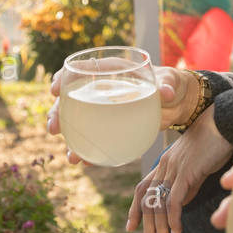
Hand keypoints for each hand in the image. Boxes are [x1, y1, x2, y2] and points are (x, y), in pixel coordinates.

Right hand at [47, 64, 195, 162]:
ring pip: (79, 123)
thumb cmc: (171, 83)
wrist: (178, 103)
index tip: (55, 89)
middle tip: (54, 129)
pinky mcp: (112, 127)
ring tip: (71, 156)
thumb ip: (167, 85)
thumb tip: (166, 93)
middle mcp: (102, 89)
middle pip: (71, 99)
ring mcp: (105, 110)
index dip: (63, 77)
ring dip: (70, 139)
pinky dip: (89, 151)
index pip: (80, 70)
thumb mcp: (170, 82)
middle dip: (57, 114)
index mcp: (111, 71)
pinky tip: (86, 162)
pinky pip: (95, 139)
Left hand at [128, 105, 232, 232]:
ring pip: (158, 204)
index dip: (135, 209)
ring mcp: (173, 168)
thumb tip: (180, 205)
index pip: (141, 189)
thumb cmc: (214, 143)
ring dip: (159, 230)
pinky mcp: (187, 171)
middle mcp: (164, 166)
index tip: (132, 228)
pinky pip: (174, 199)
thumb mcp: (196, 167)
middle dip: (147, 229)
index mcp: (164, 164)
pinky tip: (176, 231)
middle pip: (147, 201)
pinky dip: (173, 217)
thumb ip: (187, 185)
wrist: (224, 122)